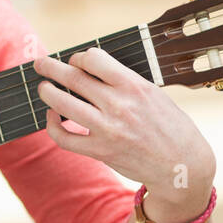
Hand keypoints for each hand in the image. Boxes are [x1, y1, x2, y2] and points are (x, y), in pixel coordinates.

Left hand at [33, 48, 215, 204]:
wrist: (182, 164)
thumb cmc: (170, 126)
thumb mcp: (154, 94)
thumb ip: (125, 83)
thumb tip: (93, 71)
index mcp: (134, 85)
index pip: (94, 59)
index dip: (79, 58)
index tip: (76, 61)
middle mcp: (118, 105)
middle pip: (73, 77)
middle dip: (51, 67)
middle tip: (40, 64)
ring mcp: (107, 129)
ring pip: (63, 103)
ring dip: (47, 92)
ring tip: (43, 88)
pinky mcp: (100, 151)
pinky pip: (64, 137)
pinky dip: (52, 126)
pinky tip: (53, 117)